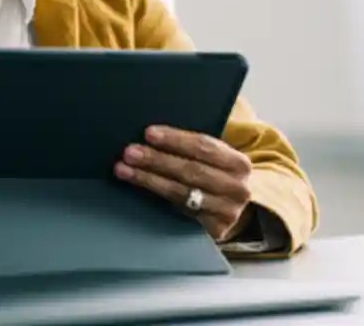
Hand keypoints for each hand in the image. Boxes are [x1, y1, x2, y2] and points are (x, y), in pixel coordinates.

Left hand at [114, 125, 253, 241]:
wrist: (233, 207)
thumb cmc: (215, 175)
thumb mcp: (215, 159)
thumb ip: (194, 148)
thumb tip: (152, 135)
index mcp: (239, 163)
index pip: (204, 147)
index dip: (175, 139)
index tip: (148, 133)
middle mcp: (238, 189)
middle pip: (190, 171)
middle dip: (156, 160)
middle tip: (130, 152)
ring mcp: (228, 212)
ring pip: (181, 193)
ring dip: (149, 180)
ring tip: (124, 170)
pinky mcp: (215, 230)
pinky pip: (179, 213)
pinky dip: (156, 199)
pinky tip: (138, 191)